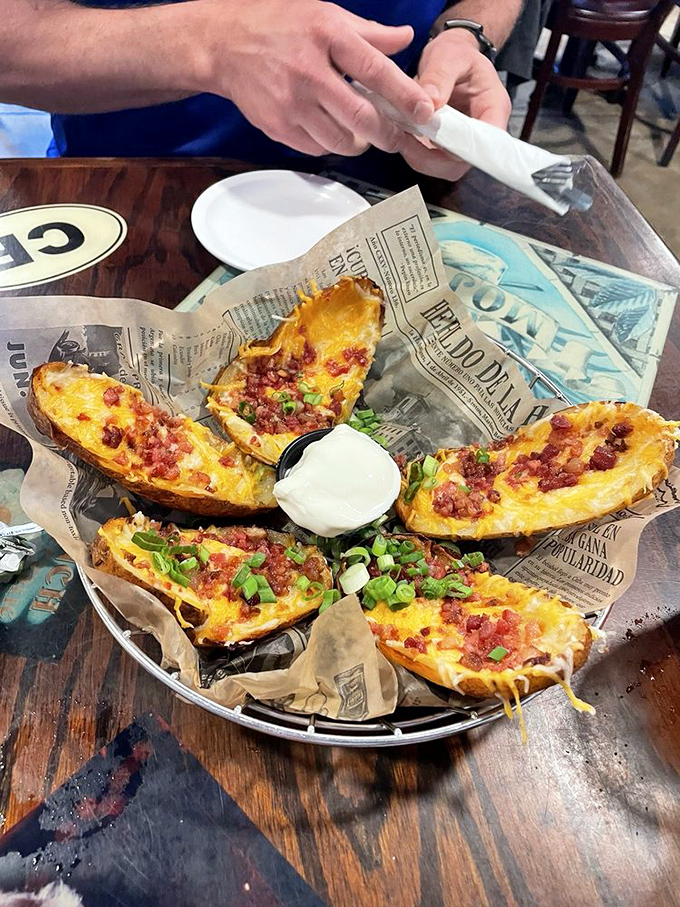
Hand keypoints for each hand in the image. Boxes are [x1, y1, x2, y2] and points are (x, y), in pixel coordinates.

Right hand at [202, 0, 434, 156]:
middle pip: (362, 117)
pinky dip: (331, 145)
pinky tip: (330, 130)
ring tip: (362, 132)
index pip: (376, 70)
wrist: (225, 44)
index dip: (405, 96)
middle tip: (396, 136)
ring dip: (359, 143)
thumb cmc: (278, 26)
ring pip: (341, 140)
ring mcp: (292, 102)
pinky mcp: (279, 126)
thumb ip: (369, 32)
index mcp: (327, 35)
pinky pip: (317, 148)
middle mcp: (309, 71)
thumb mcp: (325, 15)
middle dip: (387, 134)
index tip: (424, 112)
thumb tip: (406, 39)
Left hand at [398, 29, 511, 180]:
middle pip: (462, 162)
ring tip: (401, 137)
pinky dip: (413, 152)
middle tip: (408, 141)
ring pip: (443, 166)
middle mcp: (480, 130)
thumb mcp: (449, 55)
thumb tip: (430, 103)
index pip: (487, 142)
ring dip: (420, 157)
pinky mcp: (443, 145)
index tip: (436, 140)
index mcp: (493, 107)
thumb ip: (440, 76)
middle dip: (433, 158)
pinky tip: (401, 137)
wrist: (449, 56)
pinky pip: (430, 159)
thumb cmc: (456, 53)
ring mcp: (461, 141)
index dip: (463, 148)